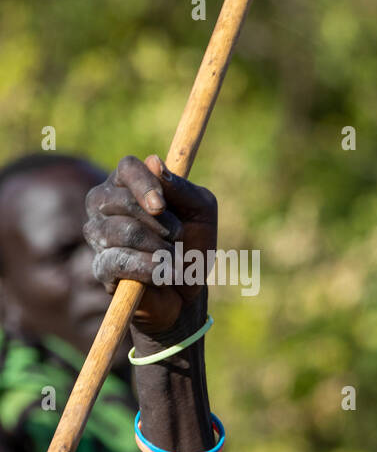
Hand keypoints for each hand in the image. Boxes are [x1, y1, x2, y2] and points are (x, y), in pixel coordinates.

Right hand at [83, 154, 217, 334]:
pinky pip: (120, 262)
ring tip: (173, 257)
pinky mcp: (100, 267)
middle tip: (178, 237)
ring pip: (123, 232)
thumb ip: (183, 188)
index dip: (145, 184)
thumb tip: (154, 162)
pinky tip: (166, 274)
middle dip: (161, 223)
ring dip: (161, 248)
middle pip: (122, 201)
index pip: (128, 167)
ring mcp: (98, 235)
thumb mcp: (201, 213)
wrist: (188, 289)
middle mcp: (104, 205)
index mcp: (128, 184)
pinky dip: (153, 269)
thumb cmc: (193, 244)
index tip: (162, 205)